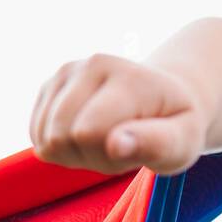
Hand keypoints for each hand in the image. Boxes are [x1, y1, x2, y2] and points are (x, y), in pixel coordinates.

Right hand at [29, 53, 208, 176]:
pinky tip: (89, 136)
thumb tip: (116, 144)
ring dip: (76, 154)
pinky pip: (37, 137)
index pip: (87, 132)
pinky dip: (62, 148)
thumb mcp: (184, 142)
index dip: (107, 156)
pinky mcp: (50, 85)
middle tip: (125, 146)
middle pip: (60, 137)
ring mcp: (67, 72)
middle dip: (90, 157)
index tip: (137, 146)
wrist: (165, 96)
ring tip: (109, 139)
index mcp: (130, 78)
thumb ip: (157, 144)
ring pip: (45, 139)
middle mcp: (94, 65)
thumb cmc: (176, 125)